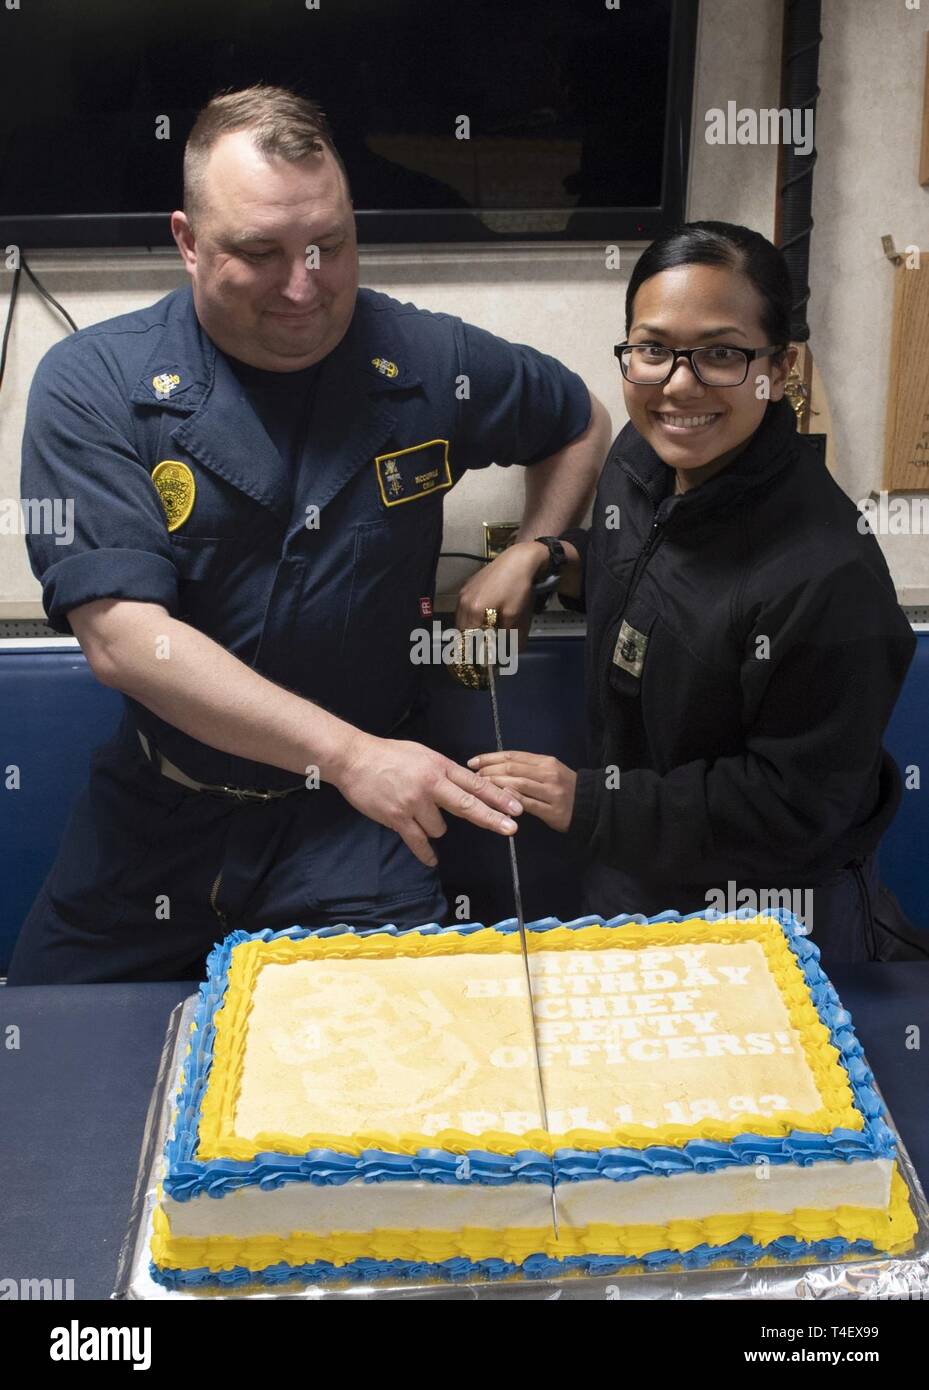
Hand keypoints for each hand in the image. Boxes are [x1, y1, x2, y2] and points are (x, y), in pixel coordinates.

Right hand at [332, 733, 523, 866]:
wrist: (354, 760)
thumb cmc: (390, 755)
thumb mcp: (423, 755)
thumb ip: (444, 771)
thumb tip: (466, 785)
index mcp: (439, 766)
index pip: (474, 784)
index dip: (498, 796)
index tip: (516, 807)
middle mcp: (431, 785)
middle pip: (467, 805)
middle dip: (492, 818)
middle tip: (512, 828)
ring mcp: (414, 803)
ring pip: (440, 827)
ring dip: (434, 825)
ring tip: (415, 810)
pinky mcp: (398, 818)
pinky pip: (418, 841)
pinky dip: (426, 852)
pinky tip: (433, 860)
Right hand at [455, 542, 548, 652]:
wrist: (517, 560)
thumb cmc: (518, 588)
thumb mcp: (517, 615)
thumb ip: (510, 636)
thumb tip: (509, 654)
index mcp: (475, 612)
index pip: (468, 640)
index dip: (472, 653)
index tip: (479, 662)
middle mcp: (464, 603)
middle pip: (461, 631)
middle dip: (468, 644)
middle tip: (479, 653)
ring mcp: (463, 594)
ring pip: (460, 620)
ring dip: (467, 632)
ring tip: (478, 639)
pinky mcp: (466, 586)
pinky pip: (463, 609)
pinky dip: (468, 619)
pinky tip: (479, 621)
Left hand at [467, 750, 576, 832]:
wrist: (590, 805)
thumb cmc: (563, 788)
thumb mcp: (548, 772)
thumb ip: (527, 769)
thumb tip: (496, 767)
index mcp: (546, 761)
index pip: (513, 756)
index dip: (490, 757)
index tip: (473, 762)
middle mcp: (548, 773)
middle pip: (513, 768)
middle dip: (489, 771)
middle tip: (473, 776)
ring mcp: (551, 791)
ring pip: (518, 784)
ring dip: (495, 785)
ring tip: (480, 788)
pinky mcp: (552, 810)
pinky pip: (527, 803)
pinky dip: (511, 800)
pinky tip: (498, 800)